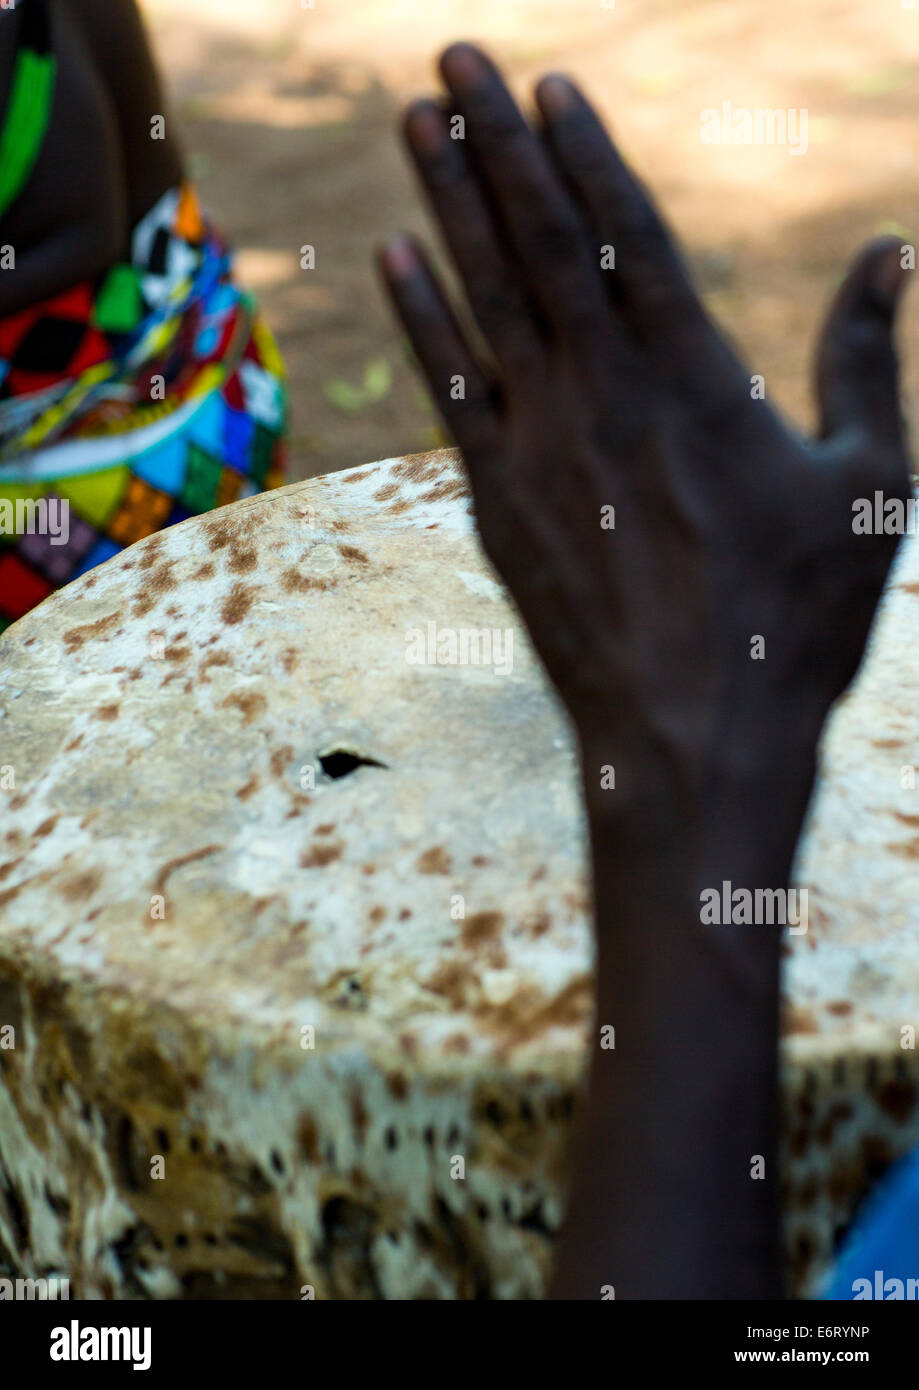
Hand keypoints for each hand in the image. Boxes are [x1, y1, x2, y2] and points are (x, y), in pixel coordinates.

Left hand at [380, 44, 911, 818]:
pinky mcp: (498, 505)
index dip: (585, 153)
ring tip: (414, 120)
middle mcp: (606, 400)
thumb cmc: (795, 624)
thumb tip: (890, 253)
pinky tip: (394, 256)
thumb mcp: (868, 487)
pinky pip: (449, 390)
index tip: (547, 83)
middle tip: (453, 57)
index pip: (629, 237)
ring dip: (446, 202)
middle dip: (496, 143)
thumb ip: (866, 362)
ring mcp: (540, 451)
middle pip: (540, 245)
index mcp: (698, 384)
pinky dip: (421, 317)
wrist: (692, 744)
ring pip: (484, 301)